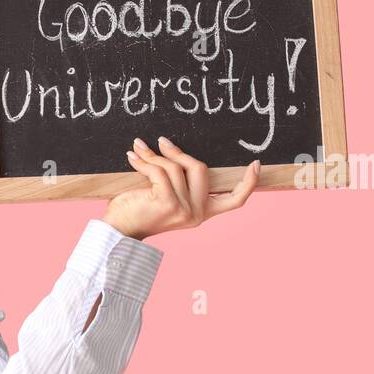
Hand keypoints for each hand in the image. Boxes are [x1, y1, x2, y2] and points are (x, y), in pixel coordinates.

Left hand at [104, 135, 258, 240]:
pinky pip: (160, 171)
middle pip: (201, 169)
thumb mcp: (166, 196)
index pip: (234, 201)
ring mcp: (185, 210)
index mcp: (202, 213)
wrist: (117, 231)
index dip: (248, 183)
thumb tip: (175, 149)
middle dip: (179, 153)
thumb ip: (180, 182)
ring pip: (177, 168)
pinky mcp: (169, 203)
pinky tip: (133, 157)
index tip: (257, 164)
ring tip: (138, 149)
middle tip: (162, 142)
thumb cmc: (138, 211)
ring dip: (154, 155)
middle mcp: (197, 214)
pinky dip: (145, 160)